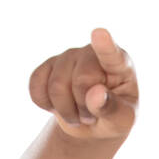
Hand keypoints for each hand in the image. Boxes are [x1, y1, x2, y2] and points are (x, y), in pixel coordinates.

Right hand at [28, 27, 137, 141]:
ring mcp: (68, 57)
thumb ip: (113, 109)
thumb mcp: (122, 120)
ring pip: (56, 86)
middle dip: (84, 108)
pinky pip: (36, 87)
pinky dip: (45, 105)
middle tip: (92, 115)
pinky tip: (57, 105)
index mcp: (119, 64)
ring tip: (78, 114)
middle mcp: (91, 53)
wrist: (92, 124)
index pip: (111, 54)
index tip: (99, 34)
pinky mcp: (47, 67)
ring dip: (66, 111)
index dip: (104, 45)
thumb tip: (95, 95)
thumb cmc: (113, 117)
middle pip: (81, 80)